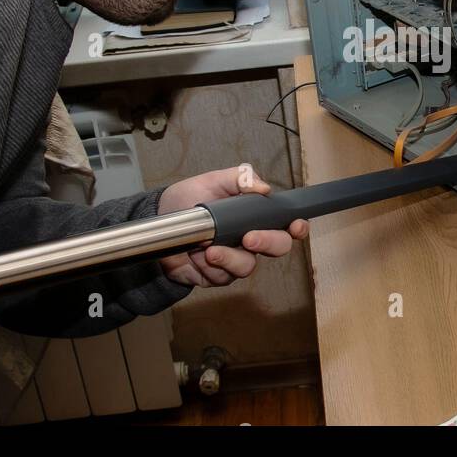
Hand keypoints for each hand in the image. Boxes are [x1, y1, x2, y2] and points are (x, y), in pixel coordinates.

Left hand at [157, 164, 308, 287]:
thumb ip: (240, 178)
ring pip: (247, 267)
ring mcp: (235, 260)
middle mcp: (251, 240)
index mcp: (255, 217)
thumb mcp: (213, 180)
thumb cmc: (189, 200)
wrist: (158, 221)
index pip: (287, 224)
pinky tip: (197, 257)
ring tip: (210, 250)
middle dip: (268, 243)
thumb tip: (264, 188)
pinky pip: (222, 278)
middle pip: (277, 248)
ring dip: (230, 258)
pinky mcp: (216, 275)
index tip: (295, 226)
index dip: (298, 227)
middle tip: (249, 238)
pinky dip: (210, 268)